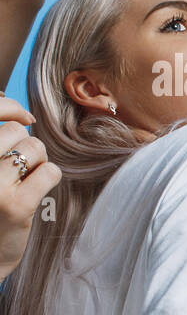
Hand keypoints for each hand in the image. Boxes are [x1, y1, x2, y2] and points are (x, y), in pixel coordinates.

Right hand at [0, 95, 60, 280]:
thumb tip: (21, 115)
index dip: (9, 108)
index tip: (22, 117)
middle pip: (15, 131)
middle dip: (24, 146)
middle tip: (18, 168)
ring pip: (34, 148)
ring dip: (37, 162)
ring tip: (24, 180)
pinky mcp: (17, 206)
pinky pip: (49, 171)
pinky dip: (48, 178)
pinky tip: (36, 192)